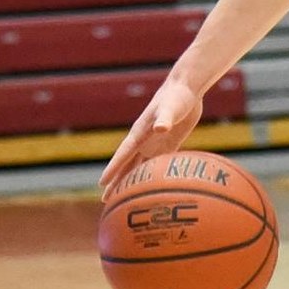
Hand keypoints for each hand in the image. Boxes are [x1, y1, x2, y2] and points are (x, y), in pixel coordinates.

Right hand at [99, 79, 203, 193]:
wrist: (187, 88)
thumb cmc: (176, 96)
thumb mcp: (170, 108)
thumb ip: (164, 118)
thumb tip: (160, 128)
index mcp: (140, 133)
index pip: (123, 154)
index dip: (113, 169)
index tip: (101, 183)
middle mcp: (145, 140)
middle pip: (127, 165)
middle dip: (116, 182)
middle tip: (105, 200)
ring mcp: (156, 143)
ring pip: (140, 167)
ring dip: (131, 181)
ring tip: (123, 197)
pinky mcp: (169, 143)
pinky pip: (159, 163)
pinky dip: (153, 175)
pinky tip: (151, 186)